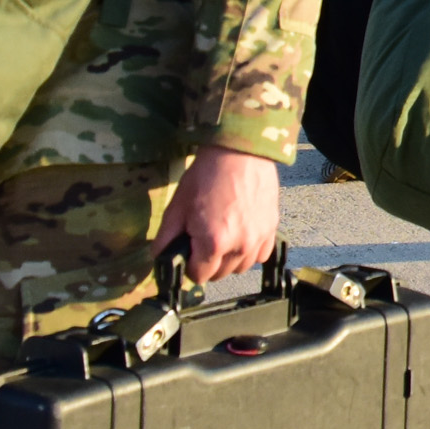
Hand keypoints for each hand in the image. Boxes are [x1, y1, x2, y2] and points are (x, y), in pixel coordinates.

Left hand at [155, 145, 281, 282]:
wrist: (239, 152)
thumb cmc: (206, 176)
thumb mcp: (178, 206)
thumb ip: (166, 238)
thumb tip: (159, 258)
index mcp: (212, 243)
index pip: (198, 276)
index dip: (189, 266)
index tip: (188, 252)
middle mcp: (239, 247)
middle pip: (220, 275)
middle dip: (208, 263)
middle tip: (203, 240)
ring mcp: (258, 239)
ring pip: (240, 267)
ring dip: (229, 259)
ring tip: (223, 236)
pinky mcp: (271, 229)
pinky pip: (260, 255)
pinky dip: (249, 251)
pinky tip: (241, 234)